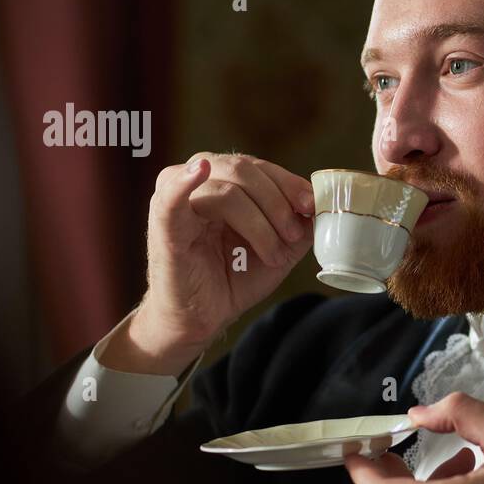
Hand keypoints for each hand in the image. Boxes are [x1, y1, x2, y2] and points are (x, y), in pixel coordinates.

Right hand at [109, 152, 315, 373]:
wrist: (203, 317)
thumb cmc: (235, 277)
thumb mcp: (279, 247)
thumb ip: (298, 224)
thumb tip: (320, 205)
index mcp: (223, 180)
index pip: (258, 166)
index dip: (289, 183)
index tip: (312, 206)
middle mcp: (198, 181)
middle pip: (243, 171)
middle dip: (278, 205)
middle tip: (293, 236)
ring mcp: (178, 201)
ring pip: (227, 193)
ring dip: (259, 225)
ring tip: (272, 254)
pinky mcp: (164, 226)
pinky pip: (172, 197)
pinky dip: (185, 182)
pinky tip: (199, 172)